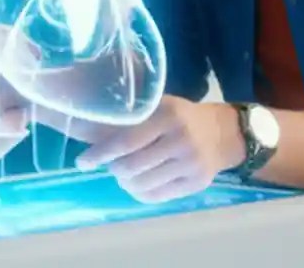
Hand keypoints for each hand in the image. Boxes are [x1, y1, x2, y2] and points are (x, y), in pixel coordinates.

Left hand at [74, 96, 244, 202]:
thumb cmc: (178, 116)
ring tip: (123, 174)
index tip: (82, 162)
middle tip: (109, 165)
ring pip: (143, 184)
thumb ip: (129, 118)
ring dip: (125, 182)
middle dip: (112, 169)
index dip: (99, 154)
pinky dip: (140, 193)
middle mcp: (181, 139)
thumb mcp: (157, 106)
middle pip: (131, 167)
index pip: (125, 141)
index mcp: (167, 115)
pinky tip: (137, 184)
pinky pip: (158, 196)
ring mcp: (191, 164)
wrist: (221, 133)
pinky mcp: (197, 183)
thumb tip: (83, 129)